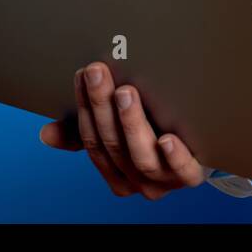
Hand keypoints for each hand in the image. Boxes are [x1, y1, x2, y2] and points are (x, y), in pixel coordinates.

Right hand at [40, 61, 207, 199]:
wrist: (205, 148)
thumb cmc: (156, 135)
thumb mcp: (119, 133)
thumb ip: (84, 133)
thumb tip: (46, 133)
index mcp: (115, 172)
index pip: (91, 140)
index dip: (85, 106)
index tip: (83, 74)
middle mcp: (136, 180)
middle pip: (112, 143)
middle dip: (102, 105)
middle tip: (98, 72)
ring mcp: (164, 180)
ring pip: (141, 156)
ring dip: (131, 123)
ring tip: (126, 93)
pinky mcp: (191, 177)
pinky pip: (182, 171)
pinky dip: (174, 156)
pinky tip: (168, 139)